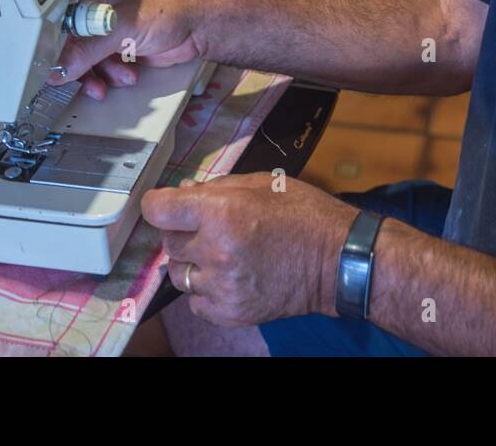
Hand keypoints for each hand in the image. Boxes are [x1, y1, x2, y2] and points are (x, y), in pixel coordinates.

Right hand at [48, 0, 204, 98]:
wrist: (198, 26)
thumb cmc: (168, 8)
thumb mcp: (120, 27)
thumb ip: (88, 49)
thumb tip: (61, 66)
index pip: (57, 23)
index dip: (52, 47)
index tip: (49, 68)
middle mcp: (95, 11)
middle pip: (70, 44)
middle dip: (78, 66)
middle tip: (81, 83)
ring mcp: (108, 30)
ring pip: (87, 60)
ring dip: (99, 74)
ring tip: (114, 79)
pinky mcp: (121, 46)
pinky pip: (104, 66)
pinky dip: (112, 75)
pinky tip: (126, 75)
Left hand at [142, 173, 357, 326]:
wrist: (337, 261)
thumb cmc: (304, 214)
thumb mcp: (262, 183)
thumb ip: (218, 187)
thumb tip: (184, 192)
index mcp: (221, 212)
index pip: (158, 210)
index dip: (159, 203)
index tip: (166, 205)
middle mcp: (215, 250)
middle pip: (168, 241)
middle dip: (183, 230)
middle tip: (210, 227)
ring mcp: (221, 286)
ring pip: (179, 273)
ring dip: (193, 261)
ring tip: (222, 254)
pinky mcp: (229, 312)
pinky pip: (195, 301)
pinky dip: (205, 290)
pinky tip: (229, 276)